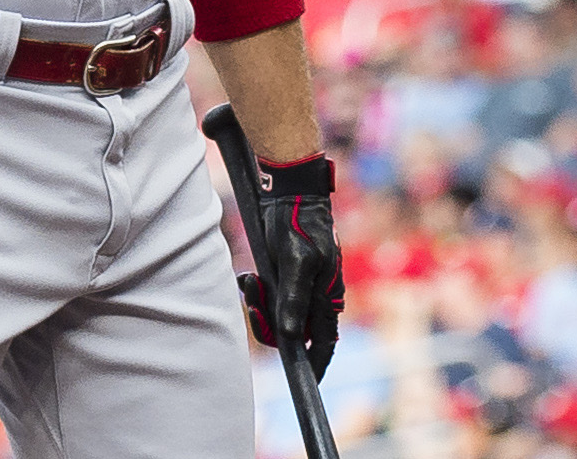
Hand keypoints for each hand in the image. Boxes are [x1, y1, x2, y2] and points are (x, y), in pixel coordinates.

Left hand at [239, 157, 345, 377]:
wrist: (291, 192)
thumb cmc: (298, 223)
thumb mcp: (295, 260)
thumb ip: (292, 298)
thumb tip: (289, 335)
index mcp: (327, 297)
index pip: (324, 344)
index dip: (315, 365)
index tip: (304, 383)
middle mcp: (317, 296)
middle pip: (293, 332)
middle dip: (270, 325)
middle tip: (254, 302)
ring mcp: (302, 287)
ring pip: (278, 315)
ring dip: (261, 304)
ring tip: (251, 280)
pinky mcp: (288, 276)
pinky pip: (271, 297)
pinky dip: (258, 291)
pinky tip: (250, 275)